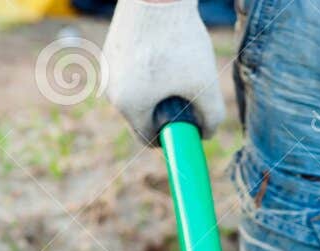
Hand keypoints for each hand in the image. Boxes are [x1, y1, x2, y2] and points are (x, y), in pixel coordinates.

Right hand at [104, 0, 225, 144]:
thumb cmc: (179, 39)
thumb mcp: (205, 84)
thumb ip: (212, 118)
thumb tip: (207, 134)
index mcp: (129, 105)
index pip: (147, 140)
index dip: (171, 141)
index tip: (187, 131)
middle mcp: (111, 89)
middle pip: (142, 117)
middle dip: (165, 114)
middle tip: (188, 95)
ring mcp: (107, 67)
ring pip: (137, 93)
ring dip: (157, 92)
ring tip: (177, 69)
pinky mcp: (110, 49)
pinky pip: (131, 72)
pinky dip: (148, 71)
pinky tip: (164, 53)